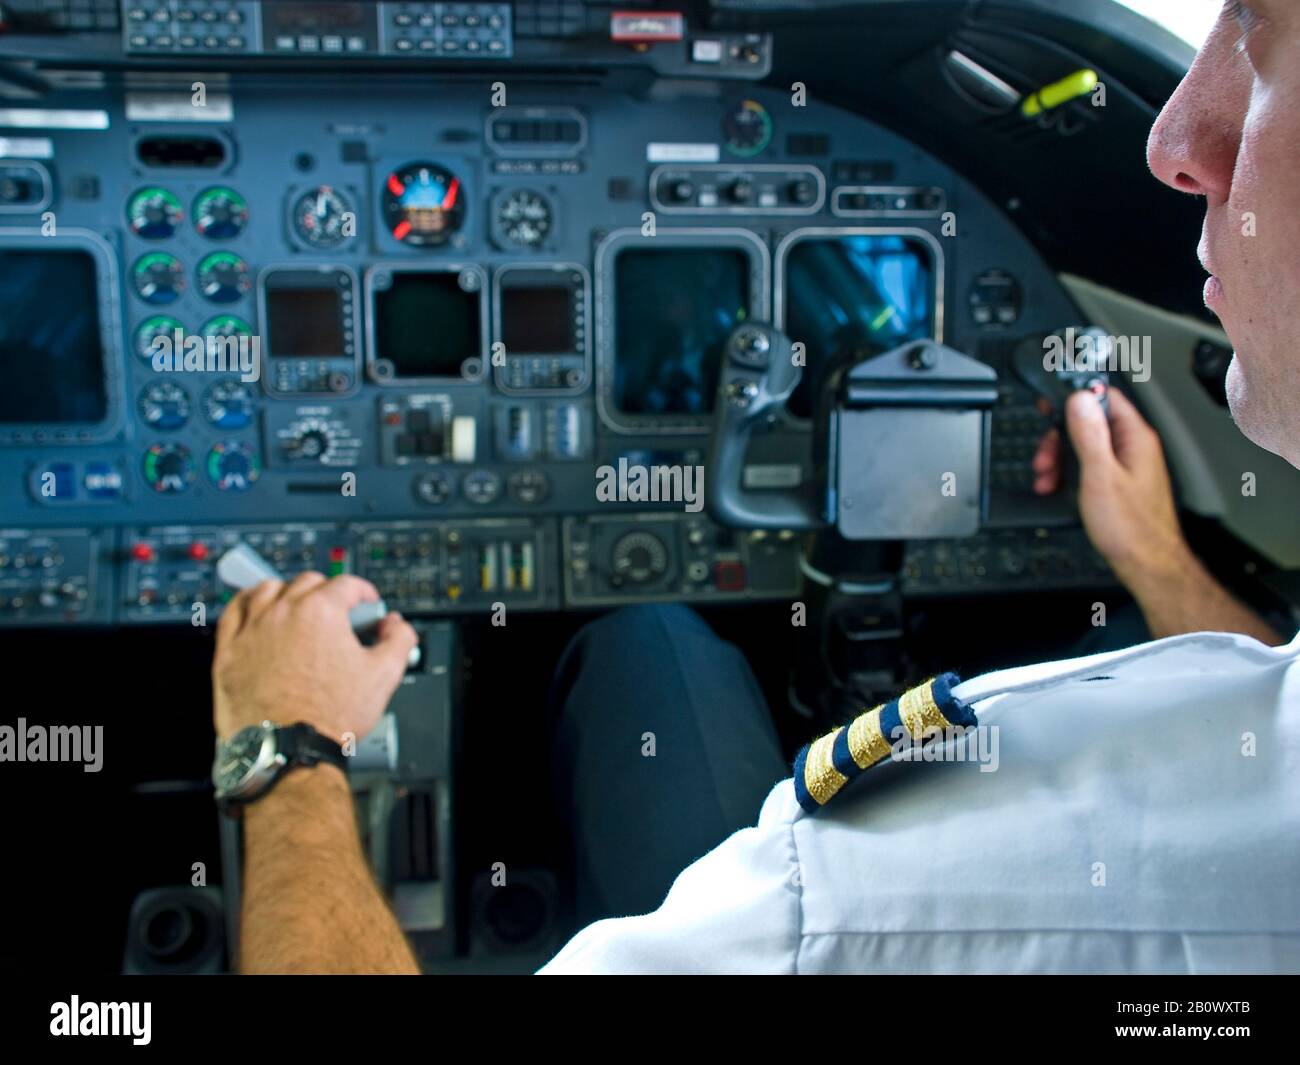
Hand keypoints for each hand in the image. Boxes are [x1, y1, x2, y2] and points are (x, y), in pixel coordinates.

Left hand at [212, 573, 417, 744]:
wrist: (289, 750)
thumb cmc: (329, 716)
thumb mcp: (383, 676)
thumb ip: (399, 640)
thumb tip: (395, 625)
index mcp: (321, 612)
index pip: (346, 584)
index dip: (363, 592)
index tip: (366, 603)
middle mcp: (283, 612)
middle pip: (307, 582)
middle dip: (327, 590)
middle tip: (338, 611)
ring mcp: (252, 630)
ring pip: (268, 589)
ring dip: (287, 591)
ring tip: (296, 604)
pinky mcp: (229, 650)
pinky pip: (233, 611)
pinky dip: (246, 602)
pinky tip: (254, 607)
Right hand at [1032, 388, 1193, 589]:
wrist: (1146, 563)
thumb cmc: (1131, 528)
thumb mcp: (1100, 476)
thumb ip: (1089, 434)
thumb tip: (1079, 399)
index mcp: (1135, 438)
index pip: (1105, 397)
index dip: (1075, 397)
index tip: (1051, 403)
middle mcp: (1134, 447)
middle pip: (1089, 422)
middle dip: (1059, 437)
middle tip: (1045, 457)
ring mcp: (1127, 464)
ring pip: (1086, 445)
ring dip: (1060, 458)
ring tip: (1047, 478)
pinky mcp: (1119, 481)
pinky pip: (1089, 465)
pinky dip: (1069, 473)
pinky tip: (1058, 488)